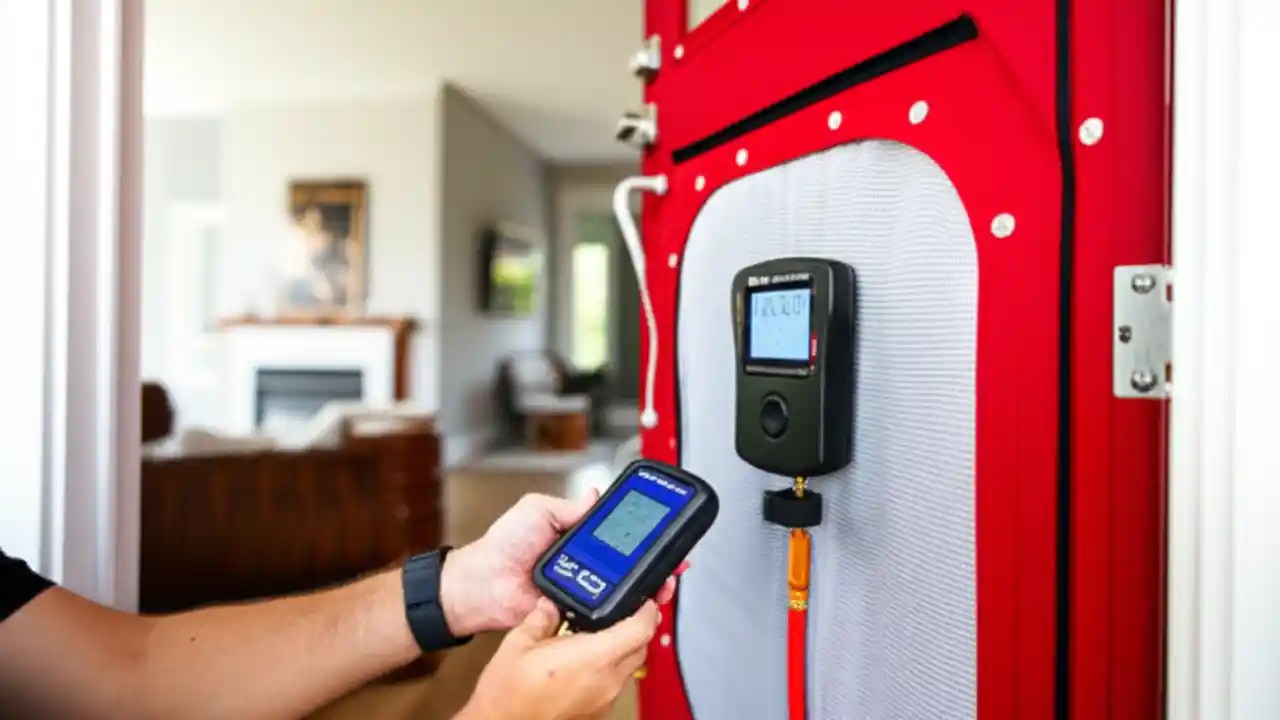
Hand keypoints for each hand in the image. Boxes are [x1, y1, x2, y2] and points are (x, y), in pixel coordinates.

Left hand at [441, 491, 678, 636]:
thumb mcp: (537, 509)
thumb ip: (569, 506)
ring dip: (647, 585)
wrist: (484, 583)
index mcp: (578, 535)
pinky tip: (639, 602)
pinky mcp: (579, 610)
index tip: (663, 529)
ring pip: (624, 588)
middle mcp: (586, 562)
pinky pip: (606, 610)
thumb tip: (595, 496)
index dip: (642, 533)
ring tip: (664, 581)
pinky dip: (624, 608)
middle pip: (629, 563)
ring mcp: (584, 586)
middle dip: (654, 561)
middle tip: (673, 559)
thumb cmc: (502, 545)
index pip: (618, 533)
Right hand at [457, 598, 658, 719]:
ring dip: (624, 648)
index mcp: (593, 657)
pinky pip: (616, 683)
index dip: (648, 608)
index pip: (641, 628)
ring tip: (600, 634)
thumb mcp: (519, 643)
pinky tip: (587, 661)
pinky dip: (610, 668)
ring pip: (631, 666)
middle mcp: (607, 680)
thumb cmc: (508, 694)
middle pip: (641, 646)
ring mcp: (605, 699)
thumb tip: (549, 604)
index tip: (645, 597)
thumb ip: (540, 617)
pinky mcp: (599, 711)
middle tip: (625, 609)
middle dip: (638, 626)